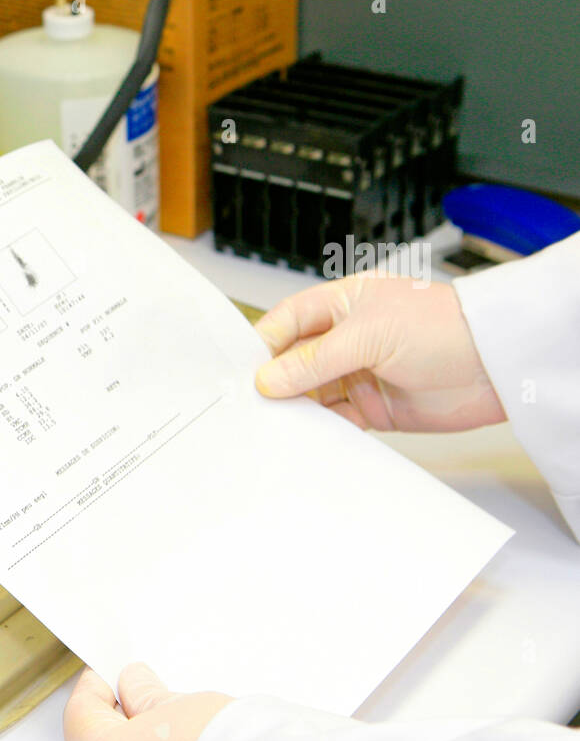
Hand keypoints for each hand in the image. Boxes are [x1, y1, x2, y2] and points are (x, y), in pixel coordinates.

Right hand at [253, 274, 505, 431]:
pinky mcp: (373, 407)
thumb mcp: (369, 335)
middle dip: (273, 381)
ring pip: (310, 394)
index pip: (286, 323)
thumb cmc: (445, 328)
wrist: (500, 365)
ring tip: (272, 424)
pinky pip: (335, 421)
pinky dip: (319, 430)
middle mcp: (346, 338)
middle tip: (248, 403)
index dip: (262, 345)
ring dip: (294, 409)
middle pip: (293, 362)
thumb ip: (315, 361)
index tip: (240, 370)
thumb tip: (269, 379)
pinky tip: (305, 436)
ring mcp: (359, 373)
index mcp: (341, 304)